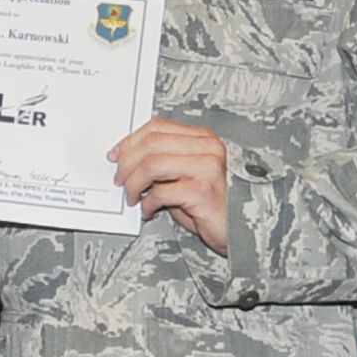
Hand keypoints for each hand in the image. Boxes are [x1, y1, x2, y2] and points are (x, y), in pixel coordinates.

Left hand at [108, 117, 230, 251]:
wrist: (239, 229)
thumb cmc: (210, 205)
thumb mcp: (186, 175)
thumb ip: (164, 161)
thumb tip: (126, 158)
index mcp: (203, 138)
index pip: (157, 128)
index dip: (130, 141)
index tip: (116, 156)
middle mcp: (208, 148)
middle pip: (152, 143)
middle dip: (128, 163)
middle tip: (120, 181)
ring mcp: (208, 168)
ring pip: (153, 165)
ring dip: (134, 183)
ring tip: (133, 196)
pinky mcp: (203, 191)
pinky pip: (161, 192)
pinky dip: (148, 202)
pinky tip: (148, 209)